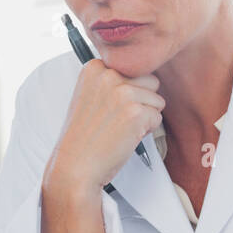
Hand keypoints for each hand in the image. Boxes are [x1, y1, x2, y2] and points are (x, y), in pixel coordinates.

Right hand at [45, 60, 164, 193]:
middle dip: (140, 101)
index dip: (126, 92)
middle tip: (116, 119)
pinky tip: (124, 137)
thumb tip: (143, 76)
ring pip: (156, 100)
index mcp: (94, 68)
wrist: (75, 165)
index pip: (133, 70)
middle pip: (149, 81)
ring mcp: (123, 92)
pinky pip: (157, 118)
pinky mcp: (136, 112)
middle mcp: (108, 75)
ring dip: (144, 117)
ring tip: (119, 128)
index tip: (107, 108)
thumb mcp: (88, 97)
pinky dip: (145, 132)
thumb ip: (110, 82)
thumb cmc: (83, 137)